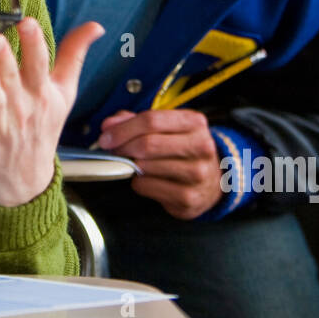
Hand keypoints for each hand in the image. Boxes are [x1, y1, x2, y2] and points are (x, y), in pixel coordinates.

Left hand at [0, 18, 103, 207]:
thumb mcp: (64, 92)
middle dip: (5, 59)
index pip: (39, 63)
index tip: (27, 22)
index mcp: (41, 92)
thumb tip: (96, 25)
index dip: (33, 42)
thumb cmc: (43, 126)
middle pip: (13, 79)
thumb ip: (73, 55)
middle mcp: (22, 108)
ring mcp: (1, 128)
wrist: (27, 180)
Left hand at [98, 108, 223, 219]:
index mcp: (194, 123)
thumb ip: (135, 122)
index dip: (123, 129)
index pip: (151, 120)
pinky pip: (147, 187)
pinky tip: (146, 179)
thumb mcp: (166, 128)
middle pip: (148, 143)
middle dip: (122, 147)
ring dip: (130, 165)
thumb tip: (108, 125)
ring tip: (131, 164)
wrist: (212, 181)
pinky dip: (138, 183)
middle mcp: (201, 147)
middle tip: (112, 150)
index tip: (106, 137)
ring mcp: (197, 174)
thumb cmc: (181, 150)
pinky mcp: (188, 197)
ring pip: (146, 166)